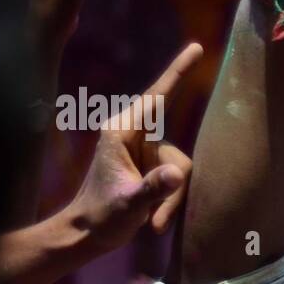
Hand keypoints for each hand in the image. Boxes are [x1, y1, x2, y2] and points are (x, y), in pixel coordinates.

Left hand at [65, 43, 202, 253]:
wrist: (85, 235)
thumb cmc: (100, 217)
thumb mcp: (128, 204)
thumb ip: (154, 188)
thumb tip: (178, 175)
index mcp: (122, 132)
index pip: (156, 97)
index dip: (177, 72)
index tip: (197, 48)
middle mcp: (134, 136)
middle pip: (177, 153)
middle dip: (172, 187)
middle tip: (159, 218)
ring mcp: (144, 152)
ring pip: (179, 169)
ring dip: (170, 199)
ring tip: (152, 222)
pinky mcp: (150, 166)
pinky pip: (175, 178)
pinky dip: (169, 202)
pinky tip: (153, 220)